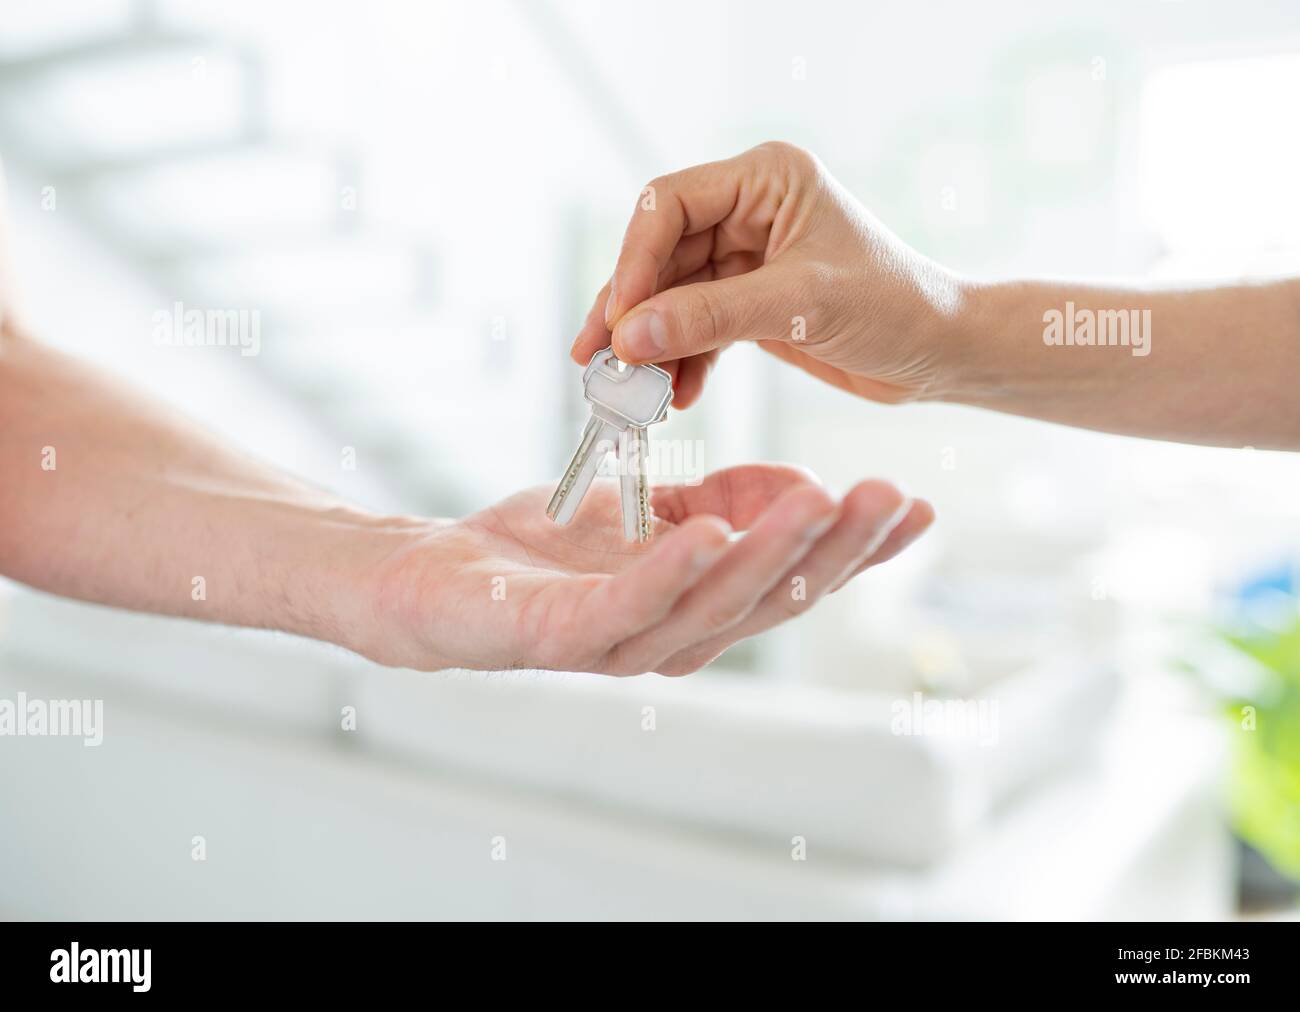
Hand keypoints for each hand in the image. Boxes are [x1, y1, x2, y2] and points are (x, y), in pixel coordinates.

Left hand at [361, 464, 930, 675]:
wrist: (437, 576)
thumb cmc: (548, 548)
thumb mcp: (650, 509)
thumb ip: (720, 502)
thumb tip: (799, 487)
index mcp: (700, 607)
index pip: (794, 580)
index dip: (856, 553)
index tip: (915, 508)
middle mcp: (673, 636)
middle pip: (769, 599)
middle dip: (833, 550)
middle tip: (886, 496)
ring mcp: (619, 643)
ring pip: (711, 605)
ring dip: (771, 554)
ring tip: (821, 500)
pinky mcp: (561, 635)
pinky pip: (625, 606)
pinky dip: (672, 572)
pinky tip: (711, 532)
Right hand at [571, 141, 968, 406]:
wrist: (941, 354)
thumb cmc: (893, 307)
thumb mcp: (798, 306)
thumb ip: (710, 317)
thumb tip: (629, 336)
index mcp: (766, 179)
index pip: (670, 205)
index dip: (635, 261)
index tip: (618, 321)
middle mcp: (751, 210)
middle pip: (662, 254)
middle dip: (632, 312)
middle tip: (600, 364)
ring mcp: (749, 258)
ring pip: (673, 297)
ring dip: (653, 345)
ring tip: (634, 393)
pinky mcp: (752, 302)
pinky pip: (698, 327)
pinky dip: (684, 361)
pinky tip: (677, 395)